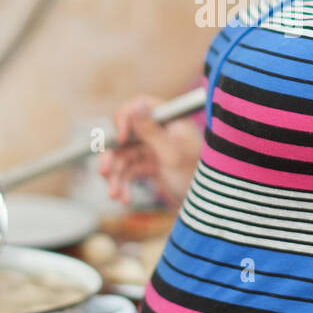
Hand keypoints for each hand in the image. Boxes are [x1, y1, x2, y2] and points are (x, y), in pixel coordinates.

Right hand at [98, 92, 203, 206]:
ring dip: (115, 175)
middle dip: (112, 155)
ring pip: (123, 156)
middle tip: (104, 171)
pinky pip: (129, 171)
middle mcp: (160, 130)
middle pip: (125, 134)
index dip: (125, 119)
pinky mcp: (150, 165)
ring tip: (114, 194)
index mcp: (170, 120)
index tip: (120, 138)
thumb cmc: (196, 177)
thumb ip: (151, 130)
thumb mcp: (172, 154)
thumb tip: (134, 106)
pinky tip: (124, 199)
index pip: (140, 106)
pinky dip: (124, 184)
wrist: (208, 206)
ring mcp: (154, 148)